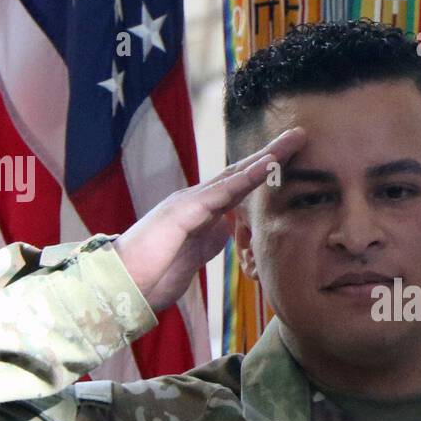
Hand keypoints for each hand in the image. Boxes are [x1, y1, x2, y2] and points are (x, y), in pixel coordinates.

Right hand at [113, 127, 305, 313]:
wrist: (121, 285)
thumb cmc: (153, 274)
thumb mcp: (192, 256)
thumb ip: (209, 240)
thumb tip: (226, 230)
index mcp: (198, 211)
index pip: (238, 186)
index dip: (264, 172)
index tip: (291, 160)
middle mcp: (195, 199)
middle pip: (240, 172)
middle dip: (271, 154)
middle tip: (299, 135)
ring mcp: (188, 202)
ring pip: (235, 174)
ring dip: (266, 156)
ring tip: (293, 140)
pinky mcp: (184, 211)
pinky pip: (223, 191)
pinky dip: (248, 178)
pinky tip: (269, 165)